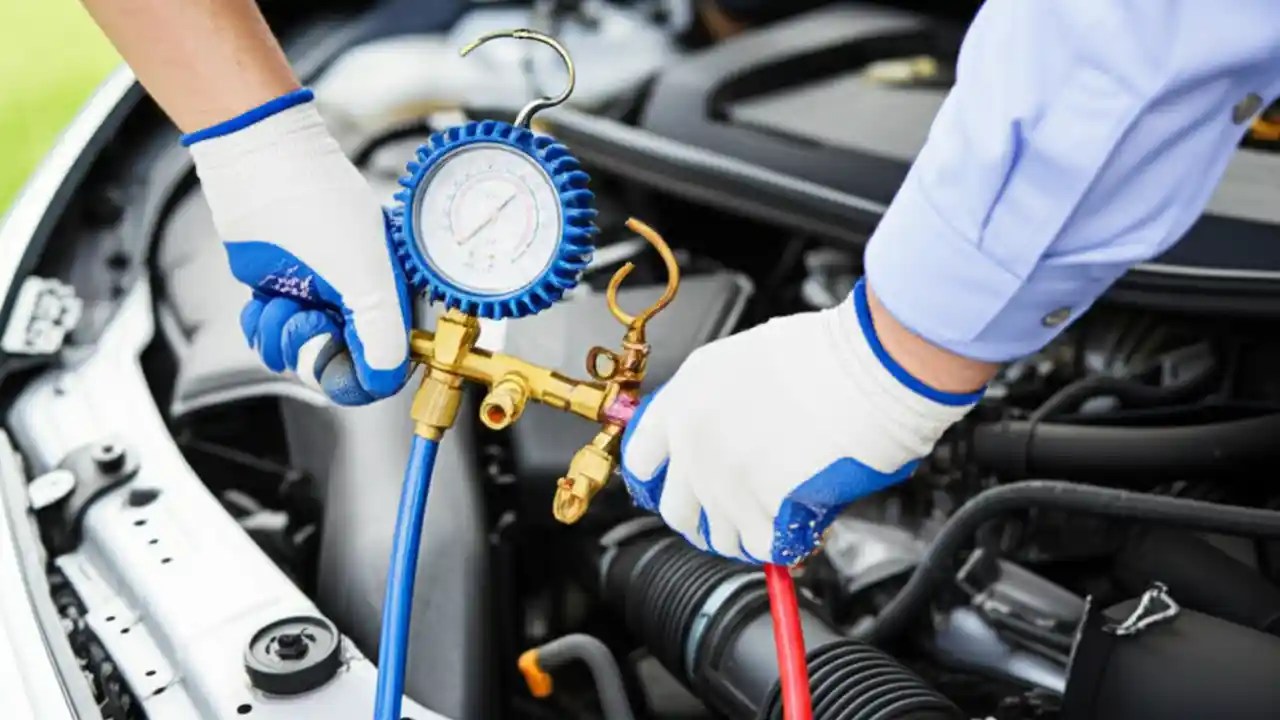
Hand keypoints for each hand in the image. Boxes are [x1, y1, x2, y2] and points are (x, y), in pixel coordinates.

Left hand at [186, 89, 411, 404]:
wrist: (259, 166)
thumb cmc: (317, 206)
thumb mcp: (364, 276)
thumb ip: (384, 334)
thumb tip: (386, 380)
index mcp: (388, 299)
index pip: (383, 368)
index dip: (356, 376)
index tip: (332, 358)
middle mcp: (356, 304)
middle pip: (336, 366)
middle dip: (310, 348)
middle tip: (302, 316)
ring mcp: (317, 299)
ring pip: (298, 353)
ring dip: (280, 334)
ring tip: (279, 299)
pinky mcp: (281, 293)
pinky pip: (269, 336)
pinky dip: (258, 327)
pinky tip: (260, 303)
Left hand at [619, 279, 983, 564]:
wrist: (869, 369)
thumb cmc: (823, 355)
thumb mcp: (741, 362)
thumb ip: (713, 405)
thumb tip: (710, 439)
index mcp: (683, 401)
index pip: (640, 461)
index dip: (660, 479)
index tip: (675, 487)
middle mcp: (694, 445)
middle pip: (676, 512)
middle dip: (704, 517)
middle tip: (735, 507)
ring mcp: (725, 481)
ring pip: (719, 538)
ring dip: (746, 531)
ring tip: (776, 509)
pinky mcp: (763, 509)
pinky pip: (763, 546)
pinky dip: (782, 541)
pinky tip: (799, 518)